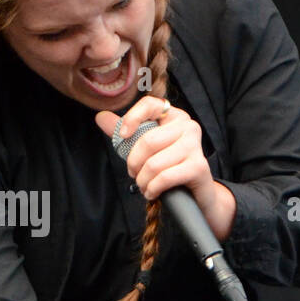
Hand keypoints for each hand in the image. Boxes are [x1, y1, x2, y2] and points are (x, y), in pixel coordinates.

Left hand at [94, 95, 235, 240]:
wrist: (195, 195)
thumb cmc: (168, 168)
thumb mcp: (144, 149)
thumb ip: (124, 132)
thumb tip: (100, 116)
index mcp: (174, 116)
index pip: (150, 104)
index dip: (132, 118)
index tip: (122, 136)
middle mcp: (188, 126)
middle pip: (148, 141)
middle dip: (134, 164)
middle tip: (135, 175)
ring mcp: (195, 146)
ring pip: (154, 163)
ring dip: (143, 181)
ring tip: (145, 186)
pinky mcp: (199, 167)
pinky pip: (165, 177)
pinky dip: (153, 189)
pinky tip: (152, 192)